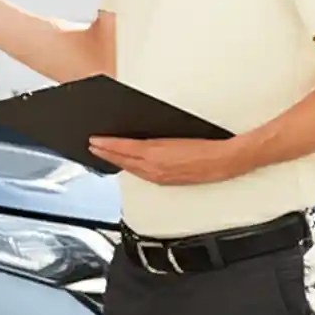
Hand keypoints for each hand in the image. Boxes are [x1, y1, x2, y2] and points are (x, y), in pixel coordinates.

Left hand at [87, 136, 255, 185]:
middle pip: (121, 161)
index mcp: (154, 153)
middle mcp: (153, 168)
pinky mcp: (165, 182)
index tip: (93, 139)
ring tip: (103, 154)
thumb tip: (135, 134)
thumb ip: (152, 136)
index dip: (105, 145)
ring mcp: (159, 177)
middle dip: (104, 153)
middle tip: (91, 146)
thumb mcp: (174, 133)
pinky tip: (126, 164)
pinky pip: (140, 175)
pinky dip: (129, 168)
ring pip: (130, 169)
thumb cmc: (204, 144)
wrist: (223, 160)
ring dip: (115, 161)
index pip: (122, 148)